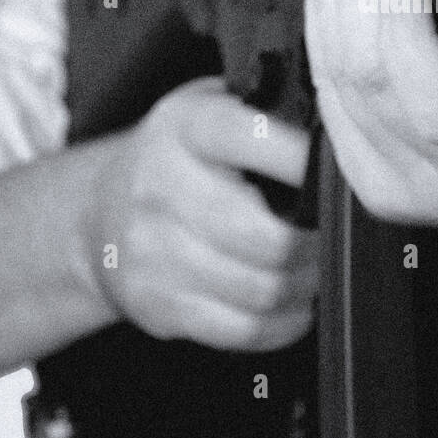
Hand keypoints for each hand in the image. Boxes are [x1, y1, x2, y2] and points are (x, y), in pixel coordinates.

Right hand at [88, 78, 317, 350]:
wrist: (96, 212)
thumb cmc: (181, 156)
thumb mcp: (210, 108)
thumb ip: (266, 112)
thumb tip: (341, 136)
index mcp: (187, 126)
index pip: (256, 140)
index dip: (307, 162)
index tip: (340, 174)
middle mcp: (163, 186)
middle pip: (266, 236)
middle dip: (315, 245)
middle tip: (333, 239)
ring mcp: (154, 252)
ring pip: (261, 290)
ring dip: (305, 286)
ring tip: (315, 269)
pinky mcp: (157, 304)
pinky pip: (243, 329)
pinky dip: (284, 324)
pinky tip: (293, 304)